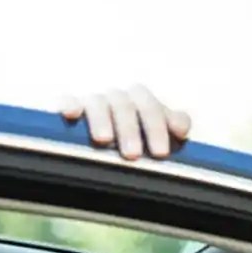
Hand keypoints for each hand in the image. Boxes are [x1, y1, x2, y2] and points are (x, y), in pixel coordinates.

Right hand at [59, 84, 191, 159]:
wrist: (106, 131)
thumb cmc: (139, 135)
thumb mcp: (159, 130)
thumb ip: (174, 124)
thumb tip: (182, 127)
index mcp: (141, 101)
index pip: (151, 108)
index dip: (157, 128)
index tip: (160, 153)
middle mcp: (118, 97)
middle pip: (125, 105)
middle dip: (130, 129)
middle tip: (132, 154)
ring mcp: (94, 101)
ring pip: (98, 103)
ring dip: (102, 119)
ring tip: (103, 140)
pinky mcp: (71, 107)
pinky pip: (69, 101)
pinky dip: (70, 105)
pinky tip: (71, 114)